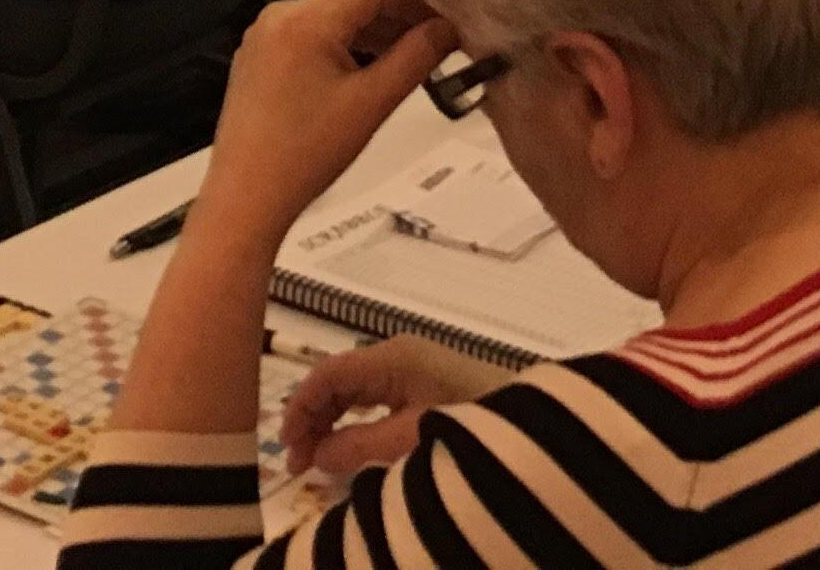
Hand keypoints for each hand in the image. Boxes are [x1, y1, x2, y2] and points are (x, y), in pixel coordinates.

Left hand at [190, 0, 452, 248]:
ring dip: (370, 35)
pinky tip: (363, 74)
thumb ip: (416, 58)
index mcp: (305, 18)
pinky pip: (308, 37)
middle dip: (396, 20)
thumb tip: (447, 29)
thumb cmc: (306, 155)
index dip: (417, 0)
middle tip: (434, 45)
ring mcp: (263, 37)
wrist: (246, 199)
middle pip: (352, 1)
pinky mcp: (257, 58)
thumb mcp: (372, 103)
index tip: (447, 22)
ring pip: (331, 19)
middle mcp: (278, 15)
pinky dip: (341, 48)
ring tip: (405, 62)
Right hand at [279, 336, 508, 480]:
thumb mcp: (411, 440)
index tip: (286, 448)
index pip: (328, 373)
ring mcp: (413, 367)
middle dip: (311, 419)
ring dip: (331, 423)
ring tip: (316, 462)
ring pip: (354, 390)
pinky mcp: (425, 384)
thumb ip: (359, 446)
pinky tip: (348, 447)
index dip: (300, 408)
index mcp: (392, 357)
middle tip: (297, 465)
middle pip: (338, 380)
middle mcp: (398, 354)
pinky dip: (354, 422)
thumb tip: (316, 453)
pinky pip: (375, 398)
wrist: (533, 423)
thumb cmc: (471, 422)